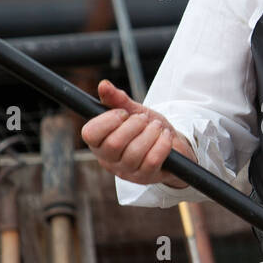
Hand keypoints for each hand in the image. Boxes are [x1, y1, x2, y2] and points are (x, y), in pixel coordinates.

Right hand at [80, 79, 196, 188]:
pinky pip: (152, 161)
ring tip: (157, 126)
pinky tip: (165, 137)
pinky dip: (162, 144)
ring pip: (134, 153)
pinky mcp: (146, 177)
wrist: (173, 145)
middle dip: (133, 125)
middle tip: (143, 119)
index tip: (123, 113)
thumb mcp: (133, 111)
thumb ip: (118, 100)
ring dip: (150, 134)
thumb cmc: (147, 128)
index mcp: (99, 143)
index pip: (90, 134)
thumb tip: (103, 85)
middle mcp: (109, 160)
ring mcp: (128, 172)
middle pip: (113, 144)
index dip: (108, 120)